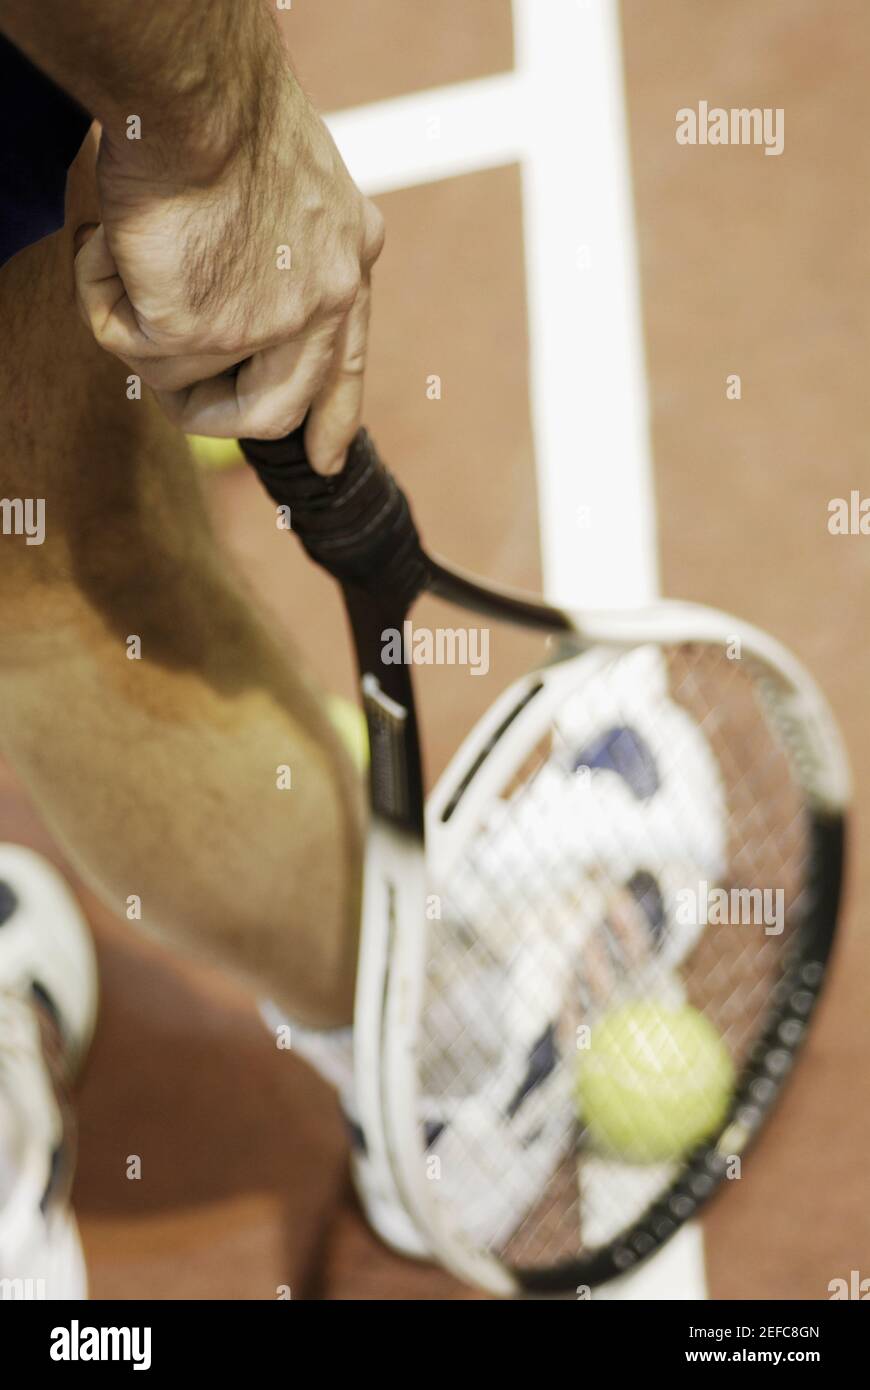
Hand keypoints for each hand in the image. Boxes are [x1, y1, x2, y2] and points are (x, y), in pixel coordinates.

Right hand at [69, 79, 383, 472]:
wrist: (197, 91)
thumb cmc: (226, 111)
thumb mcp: (293, 187)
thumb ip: (289, 253)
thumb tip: (245, 320)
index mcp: (351, 257)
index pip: (346, 363)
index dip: (331, 418)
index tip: (325, 460)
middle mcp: (323, 302)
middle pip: (273, 411)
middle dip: (213, 412)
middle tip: (170, 382)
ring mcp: (263, 326)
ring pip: (178, 375)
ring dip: (134, 319)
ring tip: (124, 247)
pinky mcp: (196, 330)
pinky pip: (126, 345)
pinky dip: (101, 294)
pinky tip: (109, 242)